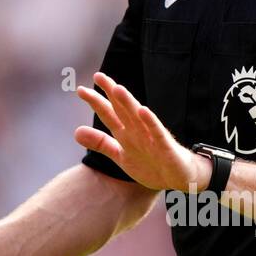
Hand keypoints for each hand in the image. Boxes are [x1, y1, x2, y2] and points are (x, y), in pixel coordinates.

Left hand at [74, 71, 210, 191]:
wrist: (179, 179)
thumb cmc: (151, 164)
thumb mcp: (121, 155)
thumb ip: (101, 143)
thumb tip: (76, 131)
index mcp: (126, 133)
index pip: (109, 113)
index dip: (96, 102)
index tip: (81, 90)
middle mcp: (138, 131)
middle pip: (122, 109)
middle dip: (111, 93)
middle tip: (98, 76)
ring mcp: (152, 138)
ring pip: (138, 118)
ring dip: (128, 103)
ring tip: (117, 88)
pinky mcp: (165, 147)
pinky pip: (157, 133)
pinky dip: (151, 123)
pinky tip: (143, 111)